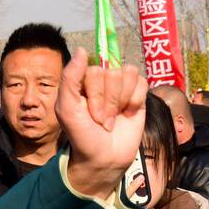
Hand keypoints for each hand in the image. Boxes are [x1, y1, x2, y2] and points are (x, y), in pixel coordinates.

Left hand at [56, 48, 147, 198]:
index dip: (96, 93)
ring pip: (128, 74)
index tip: (90, 115)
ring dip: (121, 101)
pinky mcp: (136, 94)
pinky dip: (135, 100)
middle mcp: (101, 79)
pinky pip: (142, 82)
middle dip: (108, 102)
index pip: (95, 69)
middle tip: (102, 120)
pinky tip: (128, 113)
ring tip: (113, 118)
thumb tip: (83, 50)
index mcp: (82, 80)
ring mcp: (120, 86)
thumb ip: (69, 78)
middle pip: (113, 72)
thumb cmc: (82, 135)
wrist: (104, 158)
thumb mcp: (67, 109)